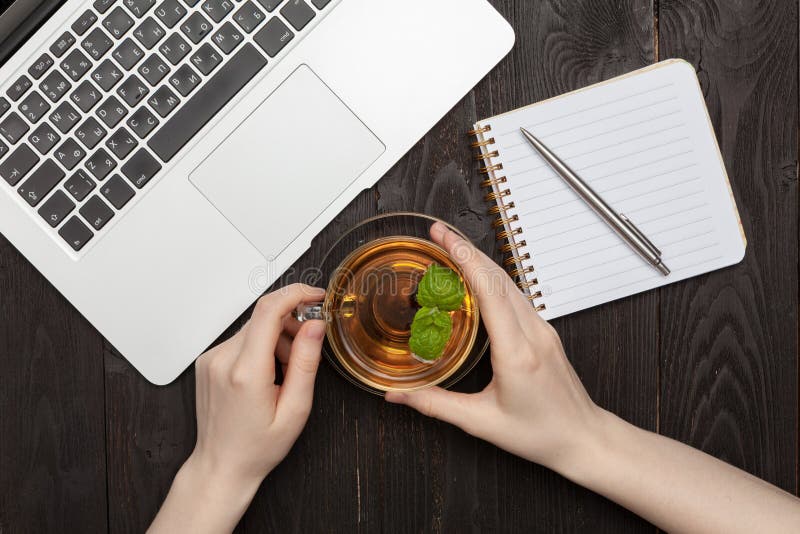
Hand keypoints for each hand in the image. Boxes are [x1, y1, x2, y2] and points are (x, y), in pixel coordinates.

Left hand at [150, 284, 326, 533]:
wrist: (222, 466)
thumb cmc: (258, 446)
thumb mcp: (296, 409)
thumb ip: (306, 363)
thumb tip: (316, 326)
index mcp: (246, 371)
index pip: (269, 310)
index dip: (297, 294)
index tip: (316, 296)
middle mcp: (222, 359)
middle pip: (264, 316)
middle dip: (292, 324)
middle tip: (306, 351)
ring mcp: (211, 358)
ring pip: (254, 327)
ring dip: (277, 337)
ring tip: (285, 372)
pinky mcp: (208, 360)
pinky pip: (242, 338)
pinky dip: (261, 346)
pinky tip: (267, 373)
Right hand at [385, 222, 602, 473]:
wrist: (583, 439)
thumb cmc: (541, 433)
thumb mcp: (481, 423)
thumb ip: (436, 404)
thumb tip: (398, 396)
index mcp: (517, 351)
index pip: (489, 291)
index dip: (464, 258)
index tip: (443, 237)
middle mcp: (533, 333)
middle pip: (499, 277)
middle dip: (466, 249)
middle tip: (438, 232)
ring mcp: (542, 329)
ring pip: (510, 283)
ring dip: (480, 261)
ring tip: (452, 248)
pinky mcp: (544, 333)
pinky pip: (517, 296)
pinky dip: (493, 279)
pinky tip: (477, 279)